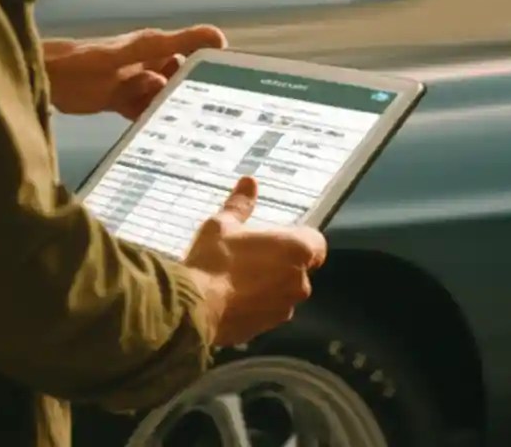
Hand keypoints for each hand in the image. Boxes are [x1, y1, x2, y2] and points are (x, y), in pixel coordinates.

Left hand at [43, 26, 225, 120]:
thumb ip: (174, 43)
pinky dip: (155, 123)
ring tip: (194, 132)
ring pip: (167, 99)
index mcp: (157, 47)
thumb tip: (218, 37)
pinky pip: (147, 113)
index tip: (237, 84)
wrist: (50, 79)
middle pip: (184, 79)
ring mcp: (136, 84)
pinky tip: (165, 138)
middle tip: (218, 119)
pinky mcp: (122, 102)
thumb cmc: (89, 59)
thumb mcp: (138, 51)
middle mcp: (150, 64)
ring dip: (175, 112)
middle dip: (197, 94)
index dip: (215, 65)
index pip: (196, 52)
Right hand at [184, 177, 327, 346]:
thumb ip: (241, 204)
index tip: (276, 239)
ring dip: (268, 286)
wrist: (195, 307)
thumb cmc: (213, 260)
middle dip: (279, 263)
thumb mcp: (222, 225)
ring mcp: (285, 308)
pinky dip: (255, 306)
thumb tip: (249, 182)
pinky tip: (230, 299)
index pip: (316, 243)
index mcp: (297, 250)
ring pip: (283, 292)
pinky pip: (268, 312)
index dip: (298, 240)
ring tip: (236, 279)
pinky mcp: (268, 329)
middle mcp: (299, 281)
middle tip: (249, 256)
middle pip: (299, 268)